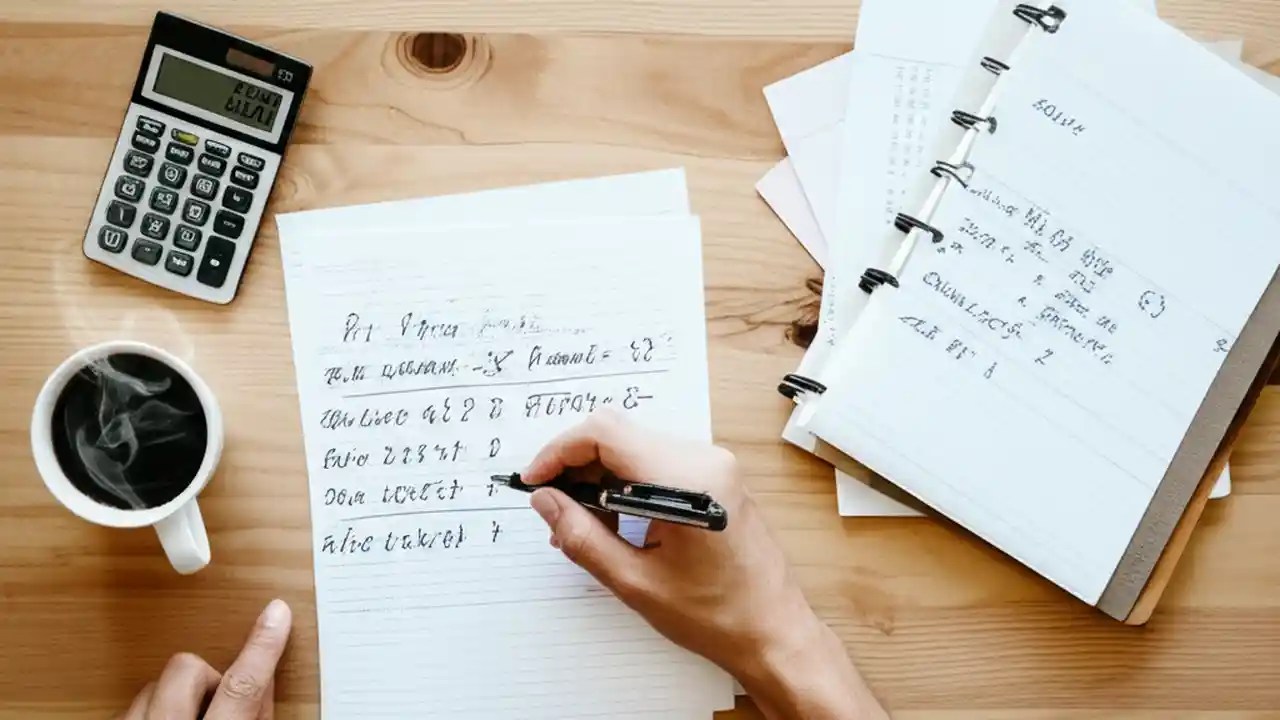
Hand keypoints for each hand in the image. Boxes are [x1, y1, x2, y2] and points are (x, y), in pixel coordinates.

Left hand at [118, 599, 291, 719]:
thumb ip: (256, 716)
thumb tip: (265, 676)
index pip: (240, 688)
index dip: (262, 648)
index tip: (277, 614)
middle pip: (186, 669)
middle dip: (204, 677)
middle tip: (215, 703)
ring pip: (152, 684)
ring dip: (174, 696)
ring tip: (186, 719)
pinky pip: (131, 704)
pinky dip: (151, 710)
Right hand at [522, 412, 887, 718]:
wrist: (775, 631)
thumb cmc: (718, 615)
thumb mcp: (635, 581)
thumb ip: (582, 536)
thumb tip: (546, 501)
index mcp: (686, 479)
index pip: (606, 433)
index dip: (559, 451)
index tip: (535, 480)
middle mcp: (705, 460)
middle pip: (619, 435)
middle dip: (577, 467)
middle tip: (554, 510)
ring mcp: (715, 465)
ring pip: (635, 448)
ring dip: (600, 478)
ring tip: (582, 528)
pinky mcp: (718, 477)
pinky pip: (658, 463)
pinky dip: (627, 484)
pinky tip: (614, 523)